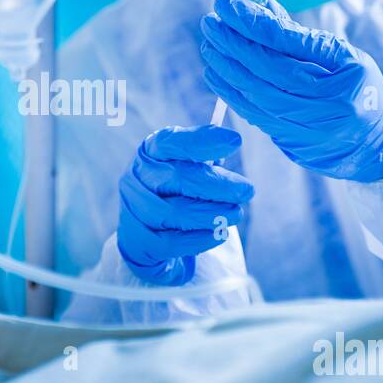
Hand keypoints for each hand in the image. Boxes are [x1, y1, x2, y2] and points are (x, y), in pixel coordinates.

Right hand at [117, 125, 254, 284]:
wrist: (142, 234)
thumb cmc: (172, 192)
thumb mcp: (183, 169)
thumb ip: (204, 159)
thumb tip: (232, 143)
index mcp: (150, 152)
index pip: (172, 141)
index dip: (203, 140)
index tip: (235, 141)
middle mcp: (138, 177)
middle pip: (179, 178)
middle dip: (219, 184)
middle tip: (247, 190)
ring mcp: (135, 209)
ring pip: (177, 212)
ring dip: (214, 214)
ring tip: (235, 214)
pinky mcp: (140, 240)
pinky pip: (173, 242)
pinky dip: (201, 238)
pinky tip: (219, 234)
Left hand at [200, 0, 382, 181]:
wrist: (377, 144)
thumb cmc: (362, 89)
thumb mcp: (345, 55)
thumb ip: (300, 35)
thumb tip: (261, 6)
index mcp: (337, 82)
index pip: (282, 48)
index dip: (251, 24)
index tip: (227, 5)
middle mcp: (317, 110)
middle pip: (261, 72)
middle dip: (230, 44)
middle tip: (210, 22)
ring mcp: (300, 130)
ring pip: (251, 95)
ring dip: (224, 68)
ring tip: (210, 45)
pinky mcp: (286, 142)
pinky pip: (251, 113)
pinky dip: (230, 91)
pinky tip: (216, 73)